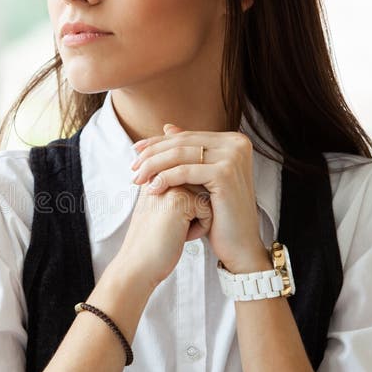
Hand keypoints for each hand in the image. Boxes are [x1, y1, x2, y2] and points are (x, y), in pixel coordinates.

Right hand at [115, 170, 212, 290]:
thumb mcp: (158, 212)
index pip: (189, 185)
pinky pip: (208, 211)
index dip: (187, 209)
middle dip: (194, 213)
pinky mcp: (180, 200)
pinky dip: (199, 228)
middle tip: (171, 229)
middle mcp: (161, 178)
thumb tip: (200, 191)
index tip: (167, 224)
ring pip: (205, 200)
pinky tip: (179, 236)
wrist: (138, 265)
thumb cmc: (151, 244)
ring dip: (197, 220)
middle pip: (199, 191)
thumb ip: (173, 195)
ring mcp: (170, 187)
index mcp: (154, 179)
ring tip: (175, 231)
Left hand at [128, 123, 267, 273]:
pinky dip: (165, 179)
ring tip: (137, 179)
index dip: (158, 142)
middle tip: (132, 167)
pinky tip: (151, 189)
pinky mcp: (226, 174)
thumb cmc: (219, 214)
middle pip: (183, 143)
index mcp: (233, 140)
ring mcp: (233, 157)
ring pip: (181, 155)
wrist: (239, 245)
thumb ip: (189, 151)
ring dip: (154, 166)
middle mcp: (237, 144)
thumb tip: (167, 126)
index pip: (187, 136)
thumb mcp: (201, 178)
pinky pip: (185, 172)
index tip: (135, 151)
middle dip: (152, 154)